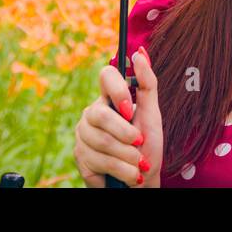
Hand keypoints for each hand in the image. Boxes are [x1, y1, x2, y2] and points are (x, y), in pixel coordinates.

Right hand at [74, 46, 162, 187]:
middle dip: (126, 134)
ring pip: (101, 141)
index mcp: (109, 98)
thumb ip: (147, 83)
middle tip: (139, 143)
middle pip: (100, 114)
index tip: (129, 109)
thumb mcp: (152, 113)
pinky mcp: (79, 157)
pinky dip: (123, 170)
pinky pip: (100, 160)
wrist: (143, 179)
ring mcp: (83, 135)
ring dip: (128, 156)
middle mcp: (92, 113)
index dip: (117, 90)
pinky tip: (130, 174)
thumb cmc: (148, 146)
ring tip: (138, 163)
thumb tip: (140, 52)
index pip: (105, 75)